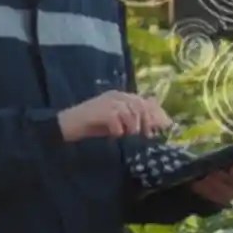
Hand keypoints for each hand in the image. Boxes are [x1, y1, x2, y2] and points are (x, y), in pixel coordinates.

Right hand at [57, 91, 171, 141]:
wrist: (67, 125)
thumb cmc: (92, 126)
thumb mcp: (117, 124)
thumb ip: (132, 122)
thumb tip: (153, 128)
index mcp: (121, 96)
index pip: (144, 101)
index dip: (156, 113)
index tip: (166, 125)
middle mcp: (116, 96)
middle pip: (140, 105)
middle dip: (148, 121)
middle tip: (148, 135)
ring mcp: (108, 101)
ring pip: (130, 112)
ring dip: (133, 127)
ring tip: (130, 136)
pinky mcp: (100, 110)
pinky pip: (116, 119)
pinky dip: (119, 129)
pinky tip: (116, 135)